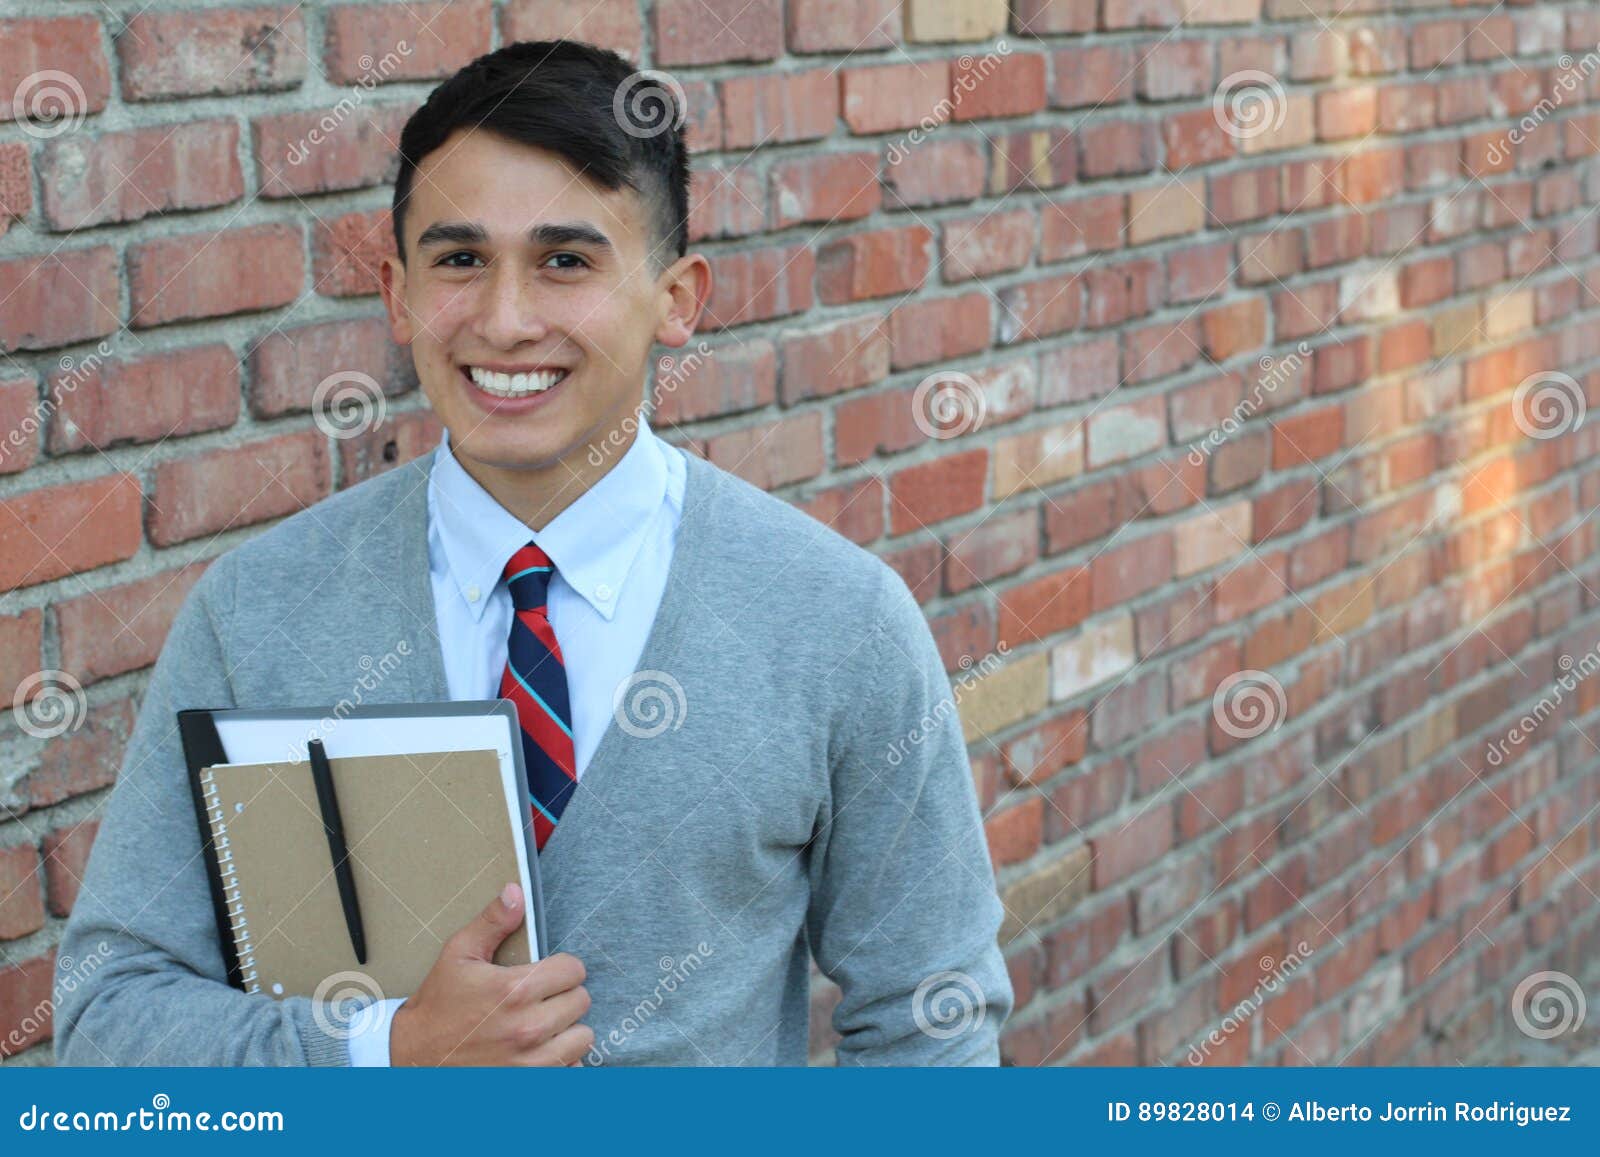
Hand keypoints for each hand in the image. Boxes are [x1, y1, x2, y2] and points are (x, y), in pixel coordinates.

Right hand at [389, 882, 592, 1065]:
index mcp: (513, 990)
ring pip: (583, 1037)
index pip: (574, 970)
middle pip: (582, 1001)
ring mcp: (530, 1063)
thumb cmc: (438, 1004)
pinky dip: (563, 1061)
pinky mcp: (530, 1086)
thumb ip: (492, 921)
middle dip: (565, 995)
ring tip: (545, 1023)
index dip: (562, 967)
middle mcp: (527, 1028)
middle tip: (542, 998)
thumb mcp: (459, 954)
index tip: (547, 973)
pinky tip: (541, 1051)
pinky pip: (571, 1069)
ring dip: (568, 1029)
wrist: (413, 1057)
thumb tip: (516, 891)